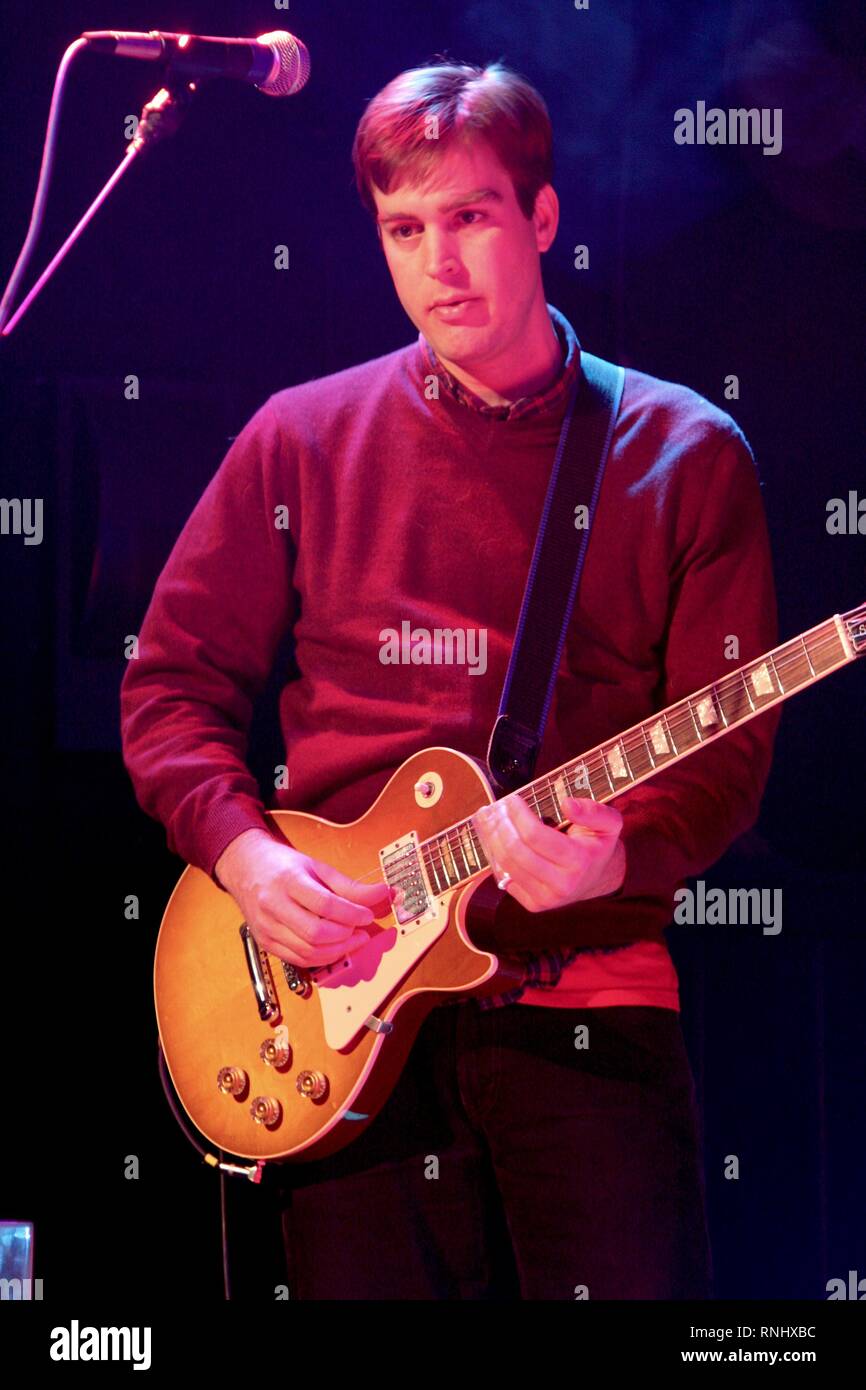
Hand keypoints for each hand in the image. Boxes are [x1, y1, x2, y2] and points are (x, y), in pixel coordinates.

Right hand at [214, 828, 392, 966]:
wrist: (245, 869)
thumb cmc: (283, 867)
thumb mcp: (317, 868)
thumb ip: (351, 886)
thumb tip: (384, 894)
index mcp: (288, 881)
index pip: (325, 904)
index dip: (352, 914)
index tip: (367, 915)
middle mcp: (273, 905)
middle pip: (315, 932)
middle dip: (345, 936)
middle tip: (362, 930)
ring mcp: (267, 928)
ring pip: (308, 951)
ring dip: (337, 950)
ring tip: (353, 939)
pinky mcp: (265, 944)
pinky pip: (298, 960)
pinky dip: (322, 958)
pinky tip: (335, 948)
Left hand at [470, 793, 625, 912]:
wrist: (597, 879)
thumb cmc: (597, 845)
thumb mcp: (609, 823)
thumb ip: (593, 811)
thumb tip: (567, 804)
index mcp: (579, 861)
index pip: (534, 835)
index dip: (518, 814)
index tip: (511, 799)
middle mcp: (562, 884)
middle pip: (515, 851)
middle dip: (500, 825)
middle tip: (494, 807)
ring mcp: (546, 898)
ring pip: (506, 864)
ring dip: (491, 838)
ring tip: (487, 819)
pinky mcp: (533, 905)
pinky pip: (504, 878)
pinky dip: (494, 856)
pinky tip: (493, 839)